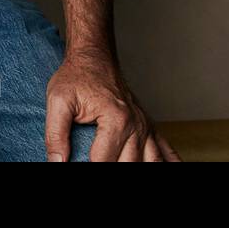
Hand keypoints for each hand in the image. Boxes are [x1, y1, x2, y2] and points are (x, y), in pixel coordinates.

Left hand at [45, 48, 181, 160]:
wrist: (94, 58)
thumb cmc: (75, 77)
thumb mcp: (57, 100)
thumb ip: (55, 134)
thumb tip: (57, 162)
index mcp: (116, 120)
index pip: (103, 163)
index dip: (88, 169)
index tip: (76, 166)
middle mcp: (136, 125)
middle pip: (129, 166)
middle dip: (114, 170)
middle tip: (98, 162)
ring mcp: (145, 126)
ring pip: (152, 162)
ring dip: (141, 168)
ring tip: (126, 168)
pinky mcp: (149, 126)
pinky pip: (167, 150)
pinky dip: (170, 161)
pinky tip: (172, 167)